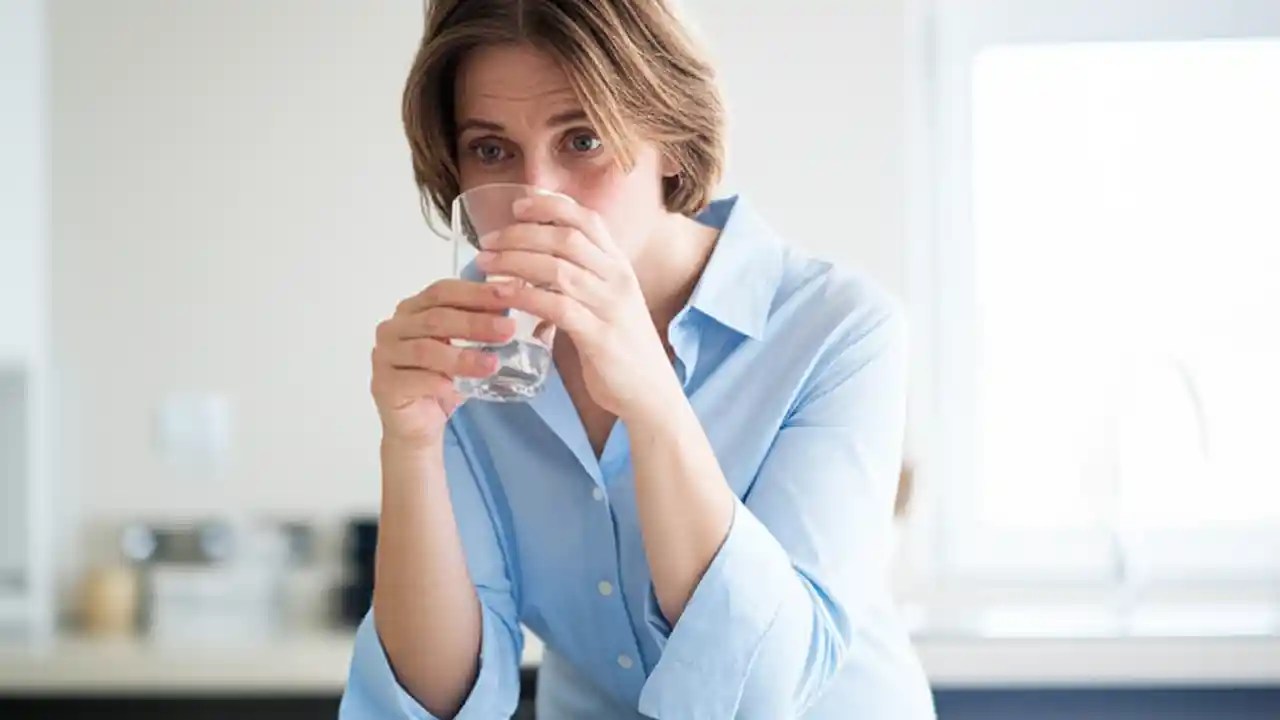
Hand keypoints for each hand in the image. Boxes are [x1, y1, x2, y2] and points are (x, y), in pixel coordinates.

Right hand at [370, 279, 516, 448]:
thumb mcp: (466, 349)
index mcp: (413, 309)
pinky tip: (460, 387)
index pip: (443, 291)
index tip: (510, 294)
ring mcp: (384, 355)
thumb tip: (518, 299)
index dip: (476, 292)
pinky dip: (440, 381)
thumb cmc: (443, 381)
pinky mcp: (383, 384)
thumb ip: (482, 325)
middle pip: (436, 318)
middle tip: (508, 329)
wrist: (419, 426)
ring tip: (493, 363)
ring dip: (463, 356)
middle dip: (475, 322)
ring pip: (426, 349)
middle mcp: (394, 327)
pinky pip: (414, 379)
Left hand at [476, 194, 679, 419]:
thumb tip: (534, 265)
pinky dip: (525, 296)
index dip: (551, 205)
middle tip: (488, 240)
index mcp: (619, 266)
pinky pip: (557, 307)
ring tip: (485, 263)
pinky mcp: (600, 337)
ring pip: (558, 268)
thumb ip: (579, 281)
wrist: (650, 394)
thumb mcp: (605, 303)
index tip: (518, 205)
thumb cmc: (621, 349)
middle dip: (522, 233)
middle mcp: (618, 279)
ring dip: (515, 261)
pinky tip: (501, 294)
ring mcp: (611, 306)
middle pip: (566, 238)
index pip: (587, 219)